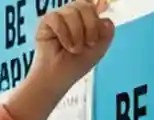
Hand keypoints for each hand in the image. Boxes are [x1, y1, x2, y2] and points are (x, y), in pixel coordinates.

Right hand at [8, 1, 114, 119]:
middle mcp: (72, 16)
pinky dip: (63, 33)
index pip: (92, 5)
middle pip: (86, 6)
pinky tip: (63, 45)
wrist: (58, 77)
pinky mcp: (46, 22)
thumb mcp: (100, 47)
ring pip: (72, 11)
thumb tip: (103, 8)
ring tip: (73, 49)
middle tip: (88, 44)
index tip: (104, 3)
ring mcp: (59, 18)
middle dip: (91, 26)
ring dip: (77, 33)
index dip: (98, 2)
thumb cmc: (76, 64)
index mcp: (86, 20)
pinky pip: (57, 18)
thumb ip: (106, 28)